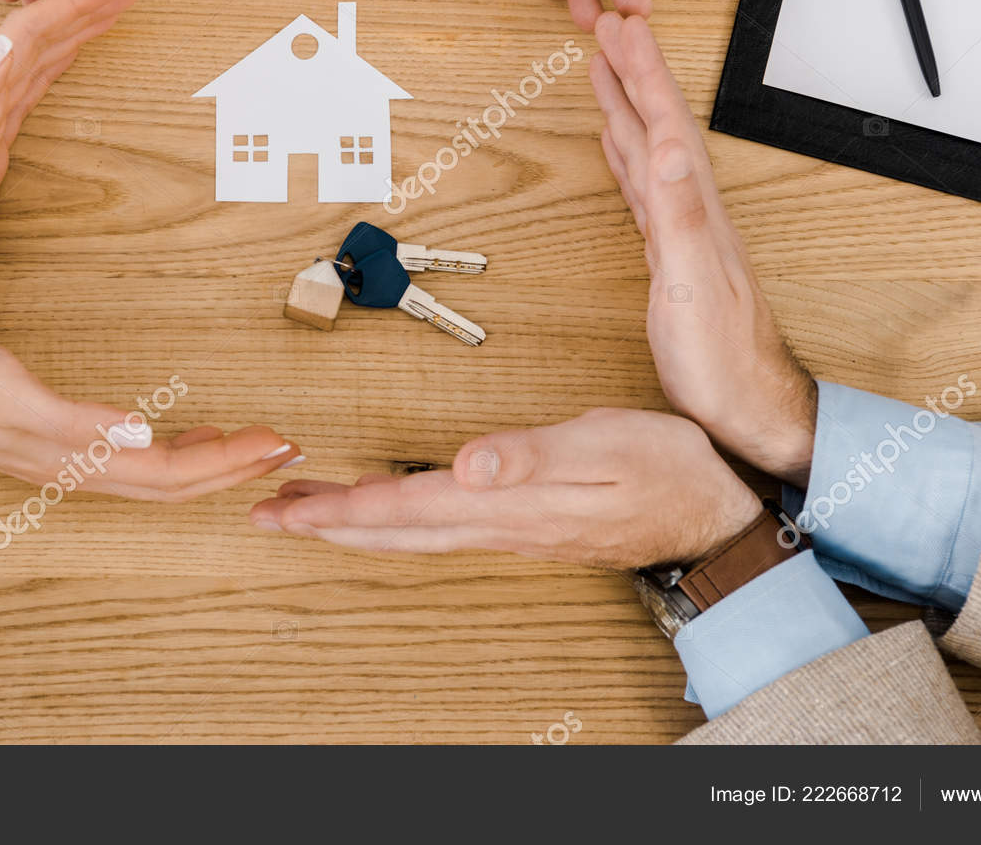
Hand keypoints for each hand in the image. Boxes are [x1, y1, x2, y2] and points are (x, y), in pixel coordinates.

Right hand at [0, 330, 302, 500]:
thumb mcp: (13, 392)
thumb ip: (80, 422)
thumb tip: (144, 437)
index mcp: (78, 456)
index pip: (173, 471)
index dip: (231, 461)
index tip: (280, 443)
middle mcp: (78, 466)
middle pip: (175, 481)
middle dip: (236, 467)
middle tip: (289, 448)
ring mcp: (66, 458)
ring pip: (155, 474)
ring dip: (209, 462)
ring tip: (254, 446)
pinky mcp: (55, 442)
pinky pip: (131, 461)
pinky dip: (172, 452)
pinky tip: (184, 436)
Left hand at [249, 408, 758, 567]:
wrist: (711, 517)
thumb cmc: (666, 471)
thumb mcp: (606, 445)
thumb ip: (533, 454)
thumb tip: (466, 462)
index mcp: (508, 502)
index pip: (403, 510)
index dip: (338, 509)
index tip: (286, 507)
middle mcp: (498, 525)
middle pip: (393, 533)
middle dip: (325, 525)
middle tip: (268, 517)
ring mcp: (509, 532)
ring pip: (412, 536)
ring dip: (353, 527)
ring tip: (307, 516)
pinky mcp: (521, 527)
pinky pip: (438, 532)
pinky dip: (394, 524)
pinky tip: (388, 514)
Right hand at [589, 13, 816, 482]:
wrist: (747, 405)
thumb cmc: (721, 358)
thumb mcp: (693, 285)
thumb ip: (679, 215)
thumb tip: (666, 146)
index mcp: (694, 210)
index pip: (667, 124)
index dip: (643, 75)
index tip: (621, 26)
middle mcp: (690, 210)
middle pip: (659, 124)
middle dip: (634, 72)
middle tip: (610, 25)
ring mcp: (680, 230)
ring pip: (649, 149)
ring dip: (628, 106)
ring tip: (607, 68)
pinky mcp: (668, 254)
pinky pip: (642, 187)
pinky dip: (626, 157)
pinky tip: (620, 147)